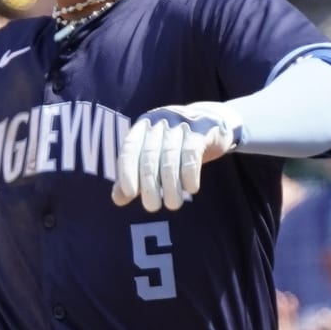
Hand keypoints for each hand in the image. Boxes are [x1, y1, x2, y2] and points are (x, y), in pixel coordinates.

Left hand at [112, 101, 241, 211]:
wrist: (213, 124)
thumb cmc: (177, 147)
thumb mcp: (155, 159)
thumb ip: (134, 177)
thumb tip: (117, 200)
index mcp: (143, 127)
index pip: (129, 148)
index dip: (127, 170)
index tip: (130, 193)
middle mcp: (160, 122)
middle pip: (149, 155)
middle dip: (150, 184)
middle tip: (152, 207)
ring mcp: (181, 123)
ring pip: (170, 157)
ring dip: (171, 185)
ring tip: (173, 204)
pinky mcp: (202, 129)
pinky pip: (191, 153)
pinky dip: (190, 174)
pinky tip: (192, 189)